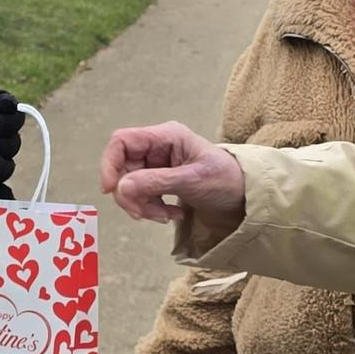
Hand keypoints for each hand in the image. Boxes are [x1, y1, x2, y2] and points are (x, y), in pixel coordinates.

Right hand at [101, 122, 245, 229]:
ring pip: (130, 186)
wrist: (244, 196)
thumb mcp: (192, 180)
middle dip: (130, 195)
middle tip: (143, 215)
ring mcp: (157, 165)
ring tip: (165, 217)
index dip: (110, 164)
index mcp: (166, 136)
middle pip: (122, 168)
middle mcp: (157, 147)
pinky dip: (151, 209)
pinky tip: (171, 215)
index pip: (122, 141)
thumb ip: (157, 182)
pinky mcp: (159, 181)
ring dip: (142, 206)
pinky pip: (141, 196)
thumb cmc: (225, 179)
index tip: (110, 190)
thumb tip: (121, 188)